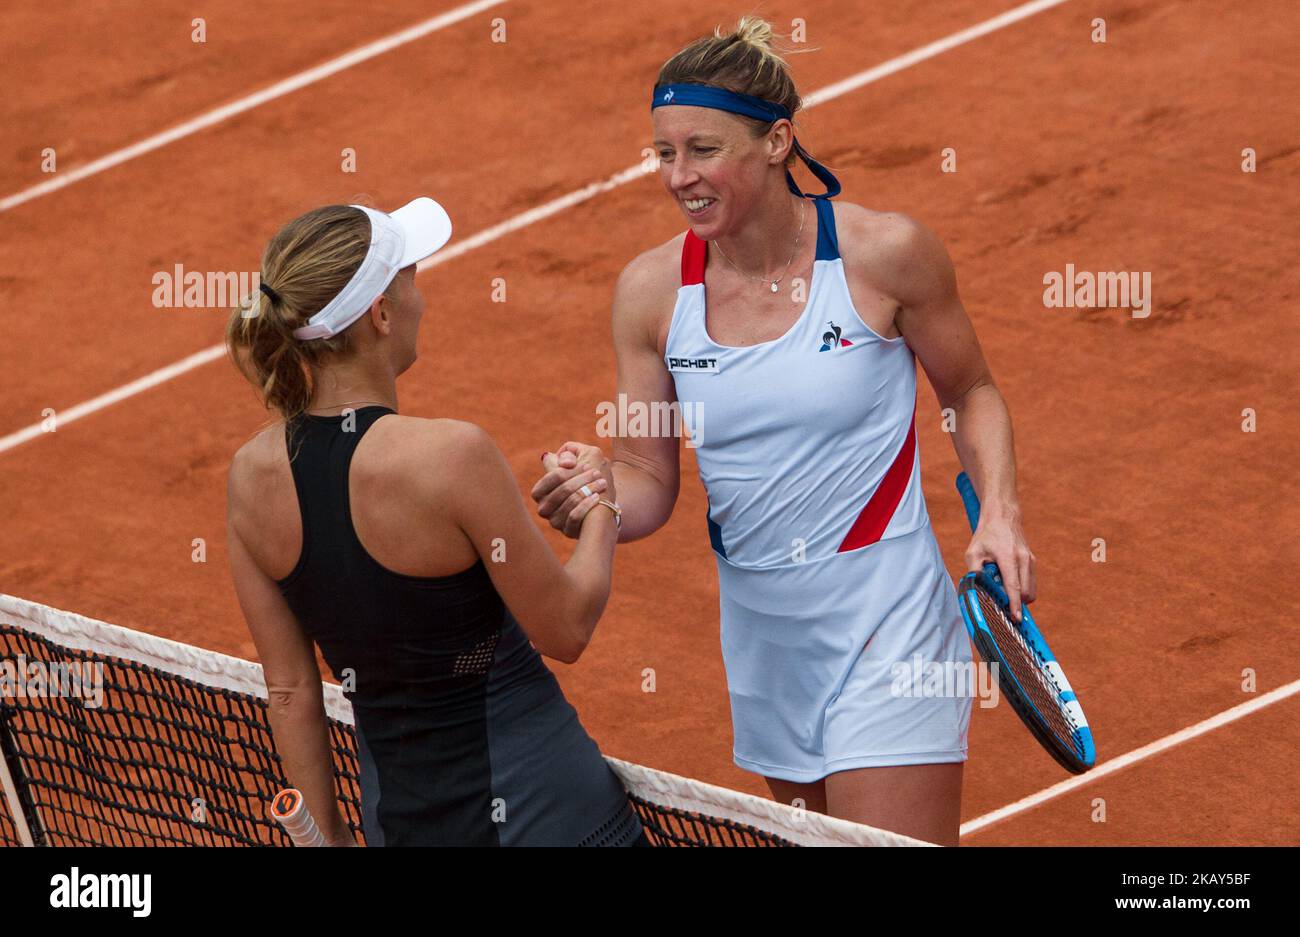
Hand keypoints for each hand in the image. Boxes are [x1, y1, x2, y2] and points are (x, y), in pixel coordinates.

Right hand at [531, 442, 616, 538]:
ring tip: (602, 483)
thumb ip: (570, 456)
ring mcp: (555, 521)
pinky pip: (574, 518)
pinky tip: (597, 497)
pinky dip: (587, 505)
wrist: (602, 506)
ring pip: (569, 502)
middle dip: (581, 479)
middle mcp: (544, 508)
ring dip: (587, 490)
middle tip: (597, 472)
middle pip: (563, 489)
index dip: (569, 469)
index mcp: (540, 491)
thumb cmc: (589, 481)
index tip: (587, 464)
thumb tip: (565, 462)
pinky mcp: (567, 531)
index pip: (552, 477)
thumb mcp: (582, 461)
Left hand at [964, 506, 1035, 621]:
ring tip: (1002, 587)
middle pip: (1026, 593)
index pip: (1014, 586)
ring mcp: (1031, 561)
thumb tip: (977, 590)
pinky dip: (1021, 588)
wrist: (1003, 516)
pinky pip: (1031, 583)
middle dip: (1016, 602)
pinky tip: (1008, 581)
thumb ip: (974, 571)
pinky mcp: (1032, 562)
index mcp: (1009, 557)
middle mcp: (1024, 560)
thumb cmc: (986, 535)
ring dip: (1019, 596)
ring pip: (1031, 590)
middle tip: (1000, 602)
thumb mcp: (973, 552)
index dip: (1015, 604)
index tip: (1016, 618)